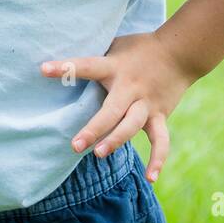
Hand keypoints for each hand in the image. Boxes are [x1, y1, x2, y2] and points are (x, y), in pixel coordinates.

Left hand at [40, 31, 194, 181]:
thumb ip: (96, 55)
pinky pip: (160, 140)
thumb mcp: (115, 45)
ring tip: (99, 154)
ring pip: (132, 125)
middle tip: (75, 145)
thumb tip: (66, 53)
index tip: (44, 69)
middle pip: (112, 110)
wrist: (179, 52)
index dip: (67, 67)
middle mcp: (130, 87)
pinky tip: (151, 177)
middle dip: (94, 128)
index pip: (87, 66)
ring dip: (116, 140)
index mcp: (114, 68)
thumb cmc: (140, 48)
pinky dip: (158, 159)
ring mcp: (147, 103)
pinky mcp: (160, 115)